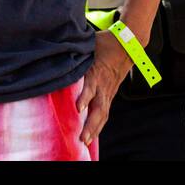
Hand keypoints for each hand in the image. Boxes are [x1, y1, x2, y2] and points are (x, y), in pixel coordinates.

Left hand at [75, 31, 131, 146]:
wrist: (128, 45)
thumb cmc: (105, 43)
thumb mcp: (89, 42)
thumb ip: (74, 47)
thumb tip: (56, 46)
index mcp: (97, 72)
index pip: (91, 87)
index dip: (85, 97)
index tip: (78, 108)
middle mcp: (103, 85)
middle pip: (99, 107)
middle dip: (90, 124)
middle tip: (82, 137)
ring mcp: (108, 92)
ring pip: (103, 114)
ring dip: (94, 129)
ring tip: (85, 142)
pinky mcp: (110, 95)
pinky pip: (105, 113)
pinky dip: (99, 126)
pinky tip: (91, 136)